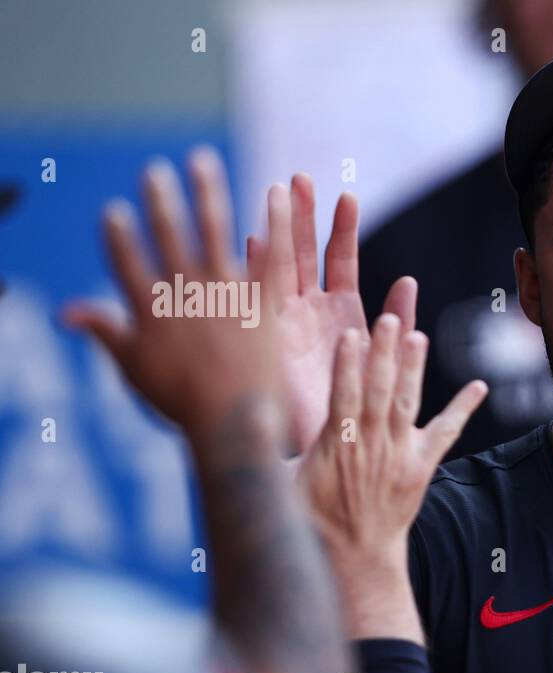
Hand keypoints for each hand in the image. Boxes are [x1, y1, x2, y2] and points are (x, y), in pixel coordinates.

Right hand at [64, 147, 280, 437]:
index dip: (119, 235)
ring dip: (207, 193)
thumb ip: (104, 333)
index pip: (126, 262)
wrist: (235, 423)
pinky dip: (275, 222)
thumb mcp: (134, 371)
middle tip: (155, 170)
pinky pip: (272, 255)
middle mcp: (185, 293)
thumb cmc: (181, 404)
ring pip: (214, 232)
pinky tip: (276, 193)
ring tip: (201, 161)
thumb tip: (66, 313)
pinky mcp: (264, 301)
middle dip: (160, 201)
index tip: (113, 210)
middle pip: (168, 236)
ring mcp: (225, 294)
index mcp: (149, 309)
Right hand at [248, 174, 418, 453]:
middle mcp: (306, 312)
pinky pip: (258, 301)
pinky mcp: (265, 342)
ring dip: (277, 231)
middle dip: (302, 214)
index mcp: (338, 313)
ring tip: (277, 191)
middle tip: (300, 177)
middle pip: (302, 252)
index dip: (342, 228)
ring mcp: (281, 323)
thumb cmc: (354, 405)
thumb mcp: (383, 356)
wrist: (327, 450)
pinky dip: (254, 271)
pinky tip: (252, 239)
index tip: (346, 194)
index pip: (339, 260)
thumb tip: (408, 281)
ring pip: (277, 267)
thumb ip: (396, 319)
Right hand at [299, 313, 485, 637]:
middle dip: (384, 353)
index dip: (348, 366)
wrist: (355, 558)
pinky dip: (463, 408)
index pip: (343, 397)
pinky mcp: (423, 465)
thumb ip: (271, 448)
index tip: (352, 335)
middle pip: (379, 390)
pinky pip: (446, 432)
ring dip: (414, 369)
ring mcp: (401, 453)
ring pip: (408, 403)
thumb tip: (243, 420)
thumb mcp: (286, 482)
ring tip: (420, 337)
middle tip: (391, 319)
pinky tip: (480, 387)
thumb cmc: (314, 518)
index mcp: (338, 444)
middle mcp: (373, 444)